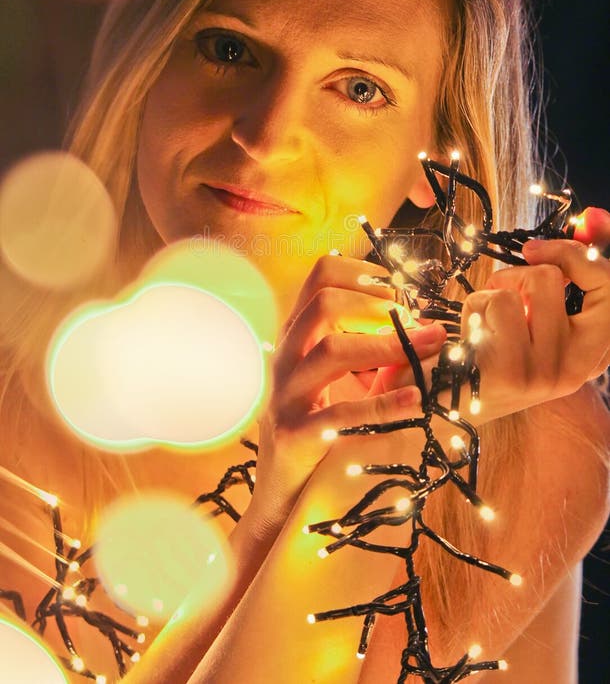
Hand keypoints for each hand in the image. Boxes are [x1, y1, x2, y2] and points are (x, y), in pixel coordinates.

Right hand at [247, 254, 445, 536]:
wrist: (283, 494)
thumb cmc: (322, 428)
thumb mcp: (340, 378)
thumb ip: (369, 347)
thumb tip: (428, 324)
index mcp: (297, 335)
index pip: (320, 275)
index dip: (366, 274)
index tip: (401, 294)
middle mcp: (285, 357)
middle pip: (324, 303)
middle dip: (378, 306)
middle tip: (413, 323)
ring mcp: (285, 395)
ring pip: (330, 351)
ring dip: (387, 345)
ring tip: (425, 348)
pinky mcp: (294, 435)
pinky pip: (340, 413)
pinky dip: (384, 404)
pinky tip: (416, 398)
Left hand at [455, 213, 609, 424]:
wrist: (441, 403)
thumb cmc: (490, 348)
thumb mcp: (535, 313)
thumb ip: (564, 272)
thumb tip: (591, 217)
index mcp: (593, 354)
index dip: (591, 251)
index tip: (570, 230)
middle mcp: (580, 368)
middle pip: (582, 282)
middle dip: (546, 262)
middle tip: (521, 264)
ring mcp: (547, 373)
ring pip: (535, 281)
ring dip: (500, 287)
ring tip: (488, 317)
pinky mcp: (511, 373)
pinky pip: (498, 301)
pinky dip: (476, 305)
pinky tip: (471, 335)